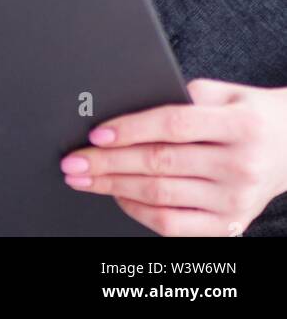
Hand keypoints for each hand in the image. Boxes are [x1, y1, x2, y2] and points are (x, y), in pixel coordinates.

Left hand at [60, 78, 286, 235]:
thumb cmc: (245, 114)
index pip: (174, 126)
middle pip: (160, 164)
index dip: (130, 129)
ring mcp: (237, 201)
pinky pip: (174, 225)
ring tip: (84, 178)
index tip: (94, 134)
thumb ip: (178, 97)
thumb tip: (119, 109)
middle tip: (72, 161)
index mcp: (241, 125)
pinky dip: (139, 212)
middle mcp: (241, 165)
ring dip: (113, 187)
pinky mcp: (231, 225)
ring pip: (161, 196)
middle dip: (107, 163)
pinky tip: (118, 196)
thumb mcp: (220, 93)